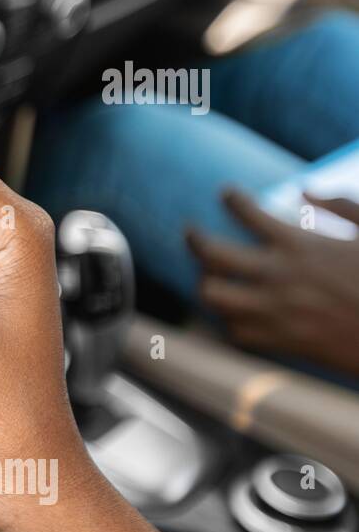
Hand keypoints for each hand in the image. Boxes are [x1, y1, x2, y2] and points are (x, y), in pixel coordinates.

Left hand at [188, 190, 358, 377]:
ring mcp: (274, 311)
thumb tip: (305, 190)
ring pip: (212, 295)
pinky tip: (237, 309)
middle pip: (210, 254)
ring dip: (208, 282)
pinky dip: (230, 318)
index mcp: (300, 246)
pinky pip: (235, 330)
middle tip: (191, 231)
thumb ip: (341, 206)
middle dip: (194, 237)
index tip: (227, 193)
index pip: (247, 212)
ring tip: (212, 274)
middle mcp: (278, 277)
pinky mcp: (280, 341)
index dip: (231, 198)